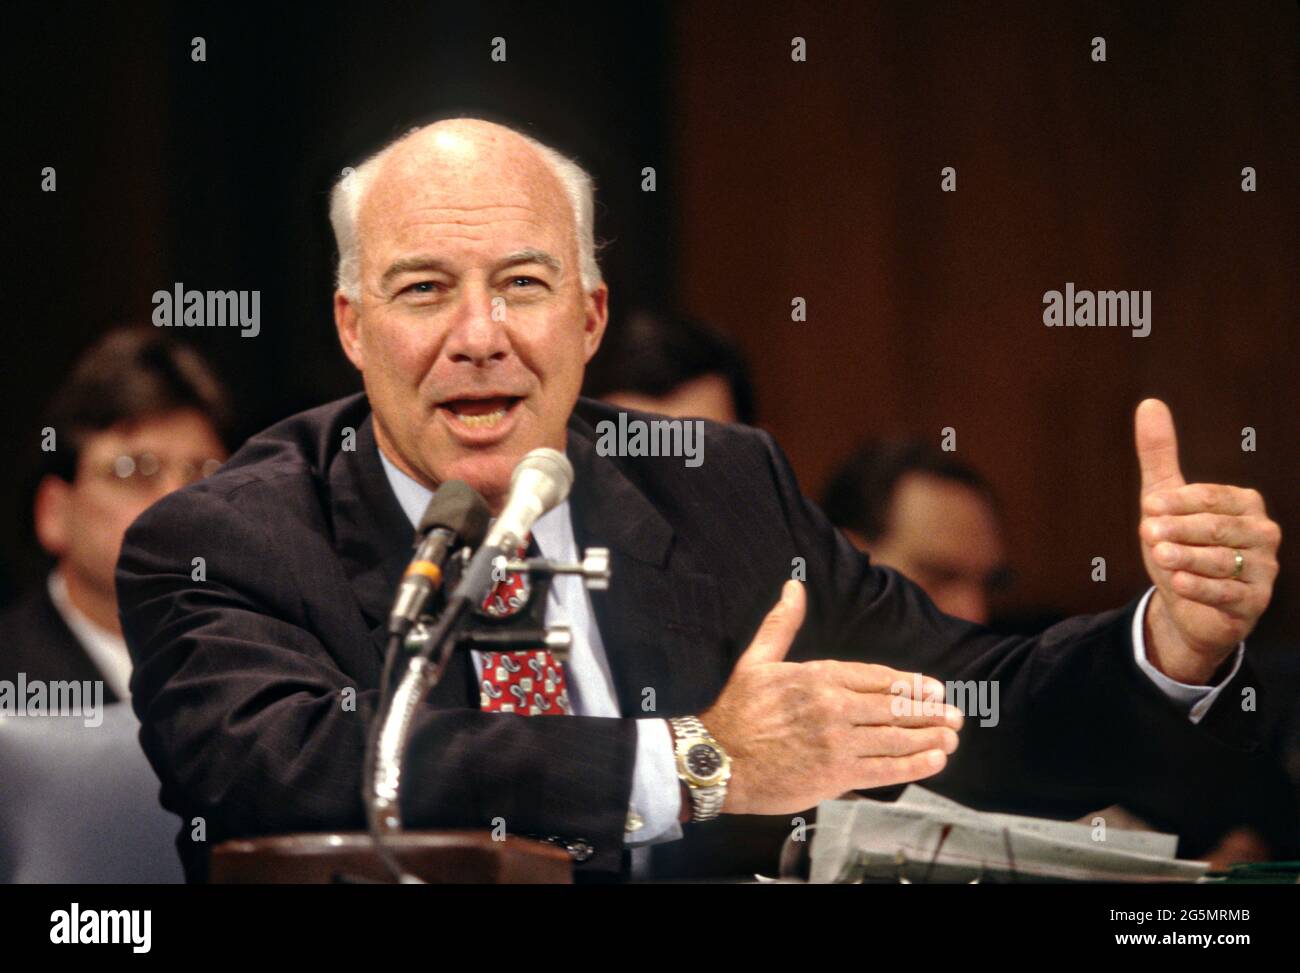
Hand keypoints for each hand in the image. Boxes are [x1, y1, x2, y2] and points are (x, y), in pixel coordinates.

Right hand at [699, 580, 962, 815]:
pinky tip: (934, 760)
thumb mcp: (756, 660)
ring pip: (897, 737)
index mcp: (818, 676)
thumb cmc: (734, 712)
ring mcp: (836, 742)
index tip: (935, 688)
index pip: (879, 678)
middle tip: (955, 715)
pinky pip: (885, 769)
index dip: (913, 684)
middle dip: (931, 711)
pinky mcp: (835, 775)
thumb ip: (782, 624)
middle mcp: (832, 706)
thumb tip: (793, 587)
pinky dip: (915, 764)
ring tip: (951, 737)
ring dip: (930, 737)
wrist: (714, 760)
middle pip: (895, 707)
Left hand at [1135, 399, 1280, 683]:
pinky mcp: (1254, 602)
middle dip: (1179, 530)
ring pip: (1222, 560)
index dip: (1178, 502)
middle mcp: (1262, 534)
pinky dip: (1201, 588)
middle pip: (1217, 528)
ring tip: (1160, 556)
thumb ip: (1159, 455)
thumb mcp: (1163, 500)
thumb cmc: (1180, 546)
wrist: (1188, 607)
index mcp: (1245, 504)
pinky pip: (1227, 593)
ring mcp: (1263, 569)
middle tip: (1147, 533)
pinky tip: (1179, 583)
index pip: (1211, 497)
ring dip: (1187, 557)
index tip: (1148, 507)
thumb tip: (1149, 404)